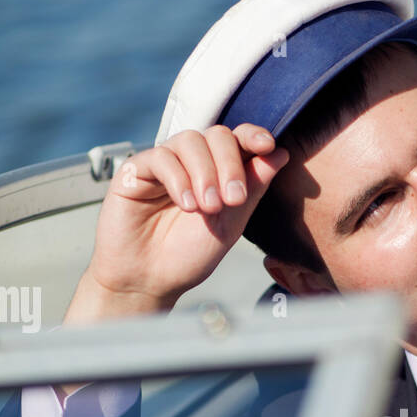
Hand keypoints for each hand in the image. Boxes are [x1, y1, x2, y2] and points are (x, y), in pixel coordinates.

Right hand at [65, 124, 290, 323]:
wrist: (150, 280)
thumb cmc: (188, 256)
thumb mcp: (230, 224)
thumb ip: (252, 189)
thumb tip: (281, 154)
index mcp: (218, 171)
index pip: (238, 140)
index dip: (253, 135)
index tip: (268, 146)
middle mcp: (192, 162)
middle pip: (217, 135)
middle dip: (231, 164)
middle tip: (233, 198)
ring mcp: (164, 163)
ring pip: (190, 140)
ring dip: (206, 172)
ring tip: (208, 208)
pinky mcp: (136, 170)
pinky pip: (161, 156)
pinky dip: (179, 179)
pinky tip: (187, 206)